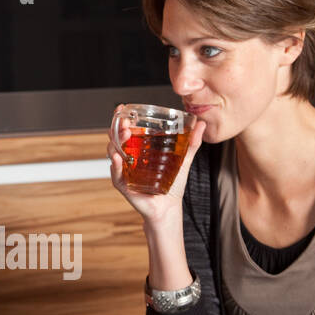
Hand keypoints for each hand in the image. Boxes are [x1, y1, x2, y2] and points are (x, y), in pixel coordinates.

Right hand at [107, 107, 204, 228]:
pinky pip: (116, 173)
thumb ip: (191, 142)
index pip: (127, 130)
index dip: (122, 118)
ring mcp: (124, 170)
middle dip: (117, 128)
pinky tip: (117, 158)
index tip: (123, 108)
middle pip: (116, 138)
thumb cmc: (172, 184)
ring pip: (113, 152)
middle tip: (124, 122)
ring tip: (124, 135)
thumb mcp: (183, 160)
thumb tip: (201, 124)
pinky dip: (114, 165)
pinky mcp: (123, 184)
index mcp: (139, 149)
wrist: (169, 206)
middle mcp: (129, 157)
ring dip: (116, 142)